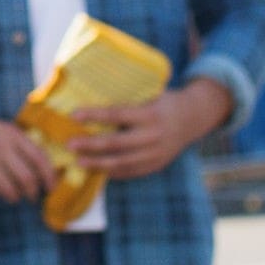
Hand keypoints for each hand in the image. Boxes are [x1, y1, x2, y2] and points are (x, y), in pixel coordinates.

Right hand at [0, 111, 54, 203]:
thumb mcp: (4, 131)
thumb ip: (24, 146)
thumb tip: (49, 171)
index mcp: (11, 134)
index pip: (39, 158)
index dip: (49, 176)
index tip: (52, 188)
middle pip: (27, 179)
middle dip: (33, 192)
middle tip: (33, 196)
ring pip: (10, 190)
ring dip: (15, 196)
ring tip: (13, 194)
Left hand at [67, 84, 222, 180]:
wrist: (193, 117)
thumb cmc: (164, 100)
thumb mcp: (150, 93)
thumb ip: (128, 100)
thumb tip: (93, 94)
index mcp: (150, 114)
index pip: (116, 115)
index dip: (94, 115)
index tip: (74, 115)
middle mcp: (153, 135)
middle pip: (116, 143)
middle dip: (91, 145)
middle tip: (70, 144)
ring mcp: (156, 153)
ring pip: (123, 162)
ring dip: (98, 163)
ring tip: (79, 162)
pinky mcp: (157, 165)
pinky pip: (132, 172)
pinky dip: (114, 172)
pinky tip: (98, 170)